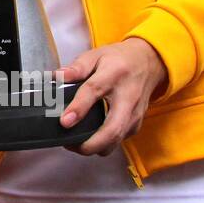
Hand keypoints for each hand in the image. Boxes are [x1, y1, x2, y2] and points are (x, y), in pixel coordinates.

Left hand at [57, 37, 167, 155]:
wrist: (148, 62)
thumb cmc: (118, 59)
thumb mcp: (95, 55)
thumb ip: (76, 68)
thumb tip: (55, 77)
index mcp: (113, 74)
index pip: (94, 92)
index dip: (78, 108)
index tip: (64, 121)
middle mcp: (128, 98)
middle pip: (112, 129)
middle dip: (91, 144)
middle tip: (69, 144)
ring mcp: (135, 114)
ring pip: (116, 140)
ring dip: (95, 147)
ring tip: (74, 143)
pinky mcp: (136, 124)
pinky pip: (119, 140)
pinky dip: (103, 144)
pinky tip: (88, 137)